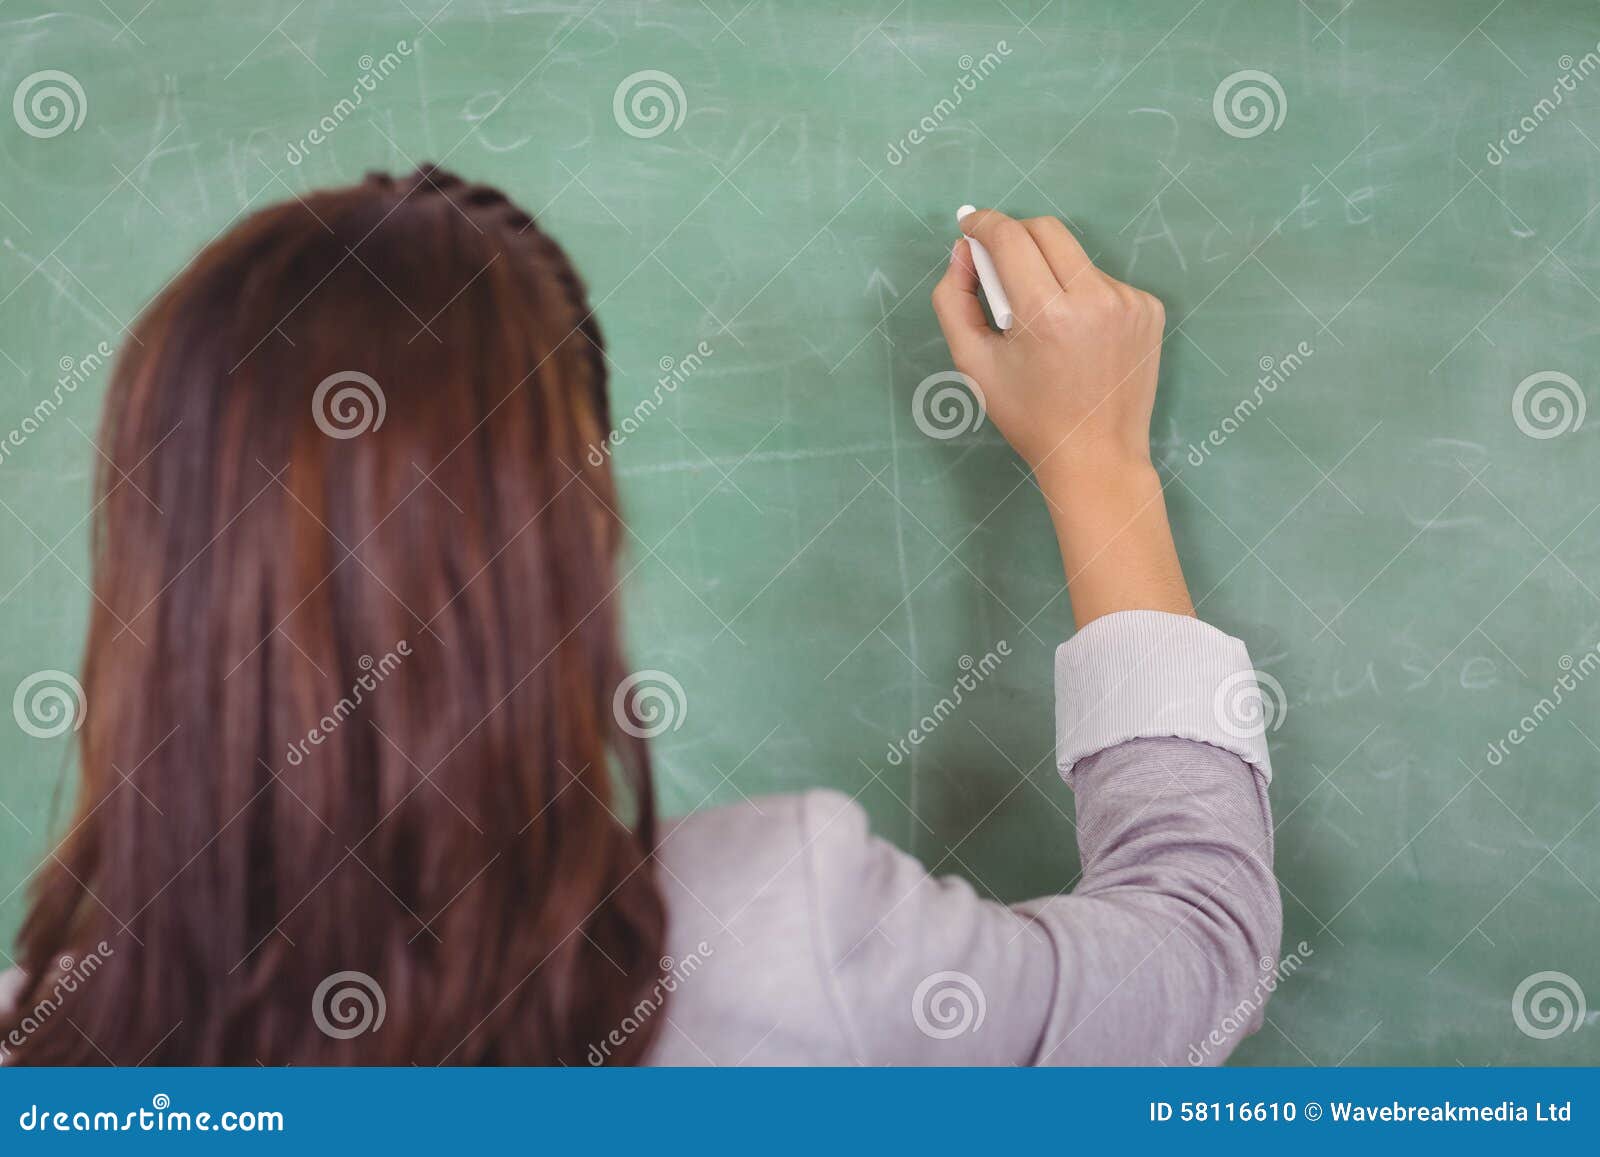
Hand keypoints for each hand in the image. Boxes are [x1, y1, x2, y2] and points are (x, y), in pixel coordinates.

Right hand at [932, 208, 1164, 485]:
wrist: (1096, 455)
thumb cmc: (1029, 416)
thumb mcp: (974, 364)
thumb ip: (954, 301)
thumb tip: (962, 253)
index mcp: (1047, 314)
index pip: (1010, 237)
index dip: (983, 224)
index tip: (968, 226)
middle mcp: (1094, 298)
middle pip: (1046, 230)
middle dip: (1015, 235)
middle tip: (998, 262)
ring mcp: (1129, 301)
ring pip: (1074, 257)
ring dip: (1050, 270)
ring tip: (1043, 318)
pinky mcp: (1149, 308)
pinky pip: (1102, 280)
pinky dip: (1081, 293)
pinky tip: (1076, 333)